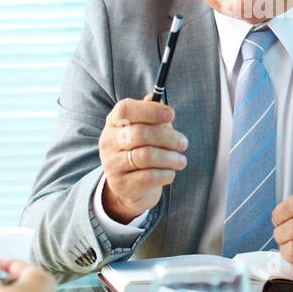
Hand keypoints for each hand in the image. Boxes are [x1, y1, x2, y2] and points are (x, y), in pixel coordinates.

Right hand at [98, 95, 188, 223]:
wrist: (130, 186)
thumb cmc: (142, 150)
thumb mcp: (147, 130)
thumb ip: (154, 116)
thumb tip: (161, 105)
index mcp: (114, 123)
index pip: (125, 109)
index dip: (150, 110)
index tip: (171, 115)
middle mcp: (108, 142)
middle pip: (140, 133)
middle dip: (168, 137)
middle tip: (183, 143)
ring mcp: (112, 164)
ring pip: (146, 156)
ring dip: (170, 158)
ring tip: (181, 160)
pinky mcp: (121, 185)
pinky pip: (149, 177)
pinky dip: (166, 174)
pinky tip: (171, 172)